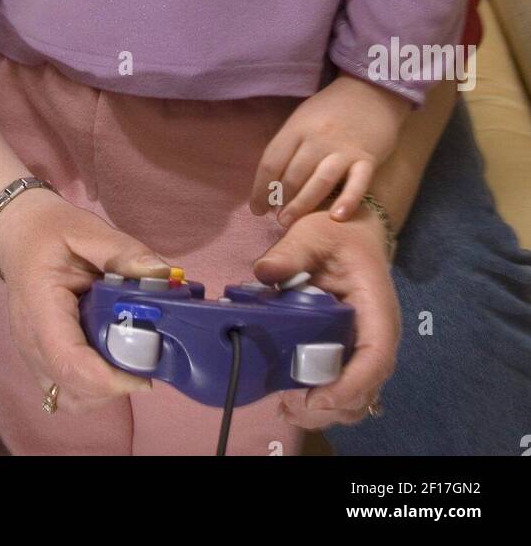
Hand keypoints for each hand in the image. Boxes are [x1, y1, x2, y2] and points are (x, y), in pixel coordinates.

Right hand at [0, 186, 177, 413]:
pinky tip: (110, 363)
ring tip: (129, 362)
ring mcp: (31, 355)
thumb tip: (164, 276)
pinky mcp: (38, 360)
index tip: (145, 374)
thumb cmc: (50, 230)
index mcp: (41, 307)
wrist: (18, 234)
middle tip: (147, 360)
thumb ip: (125, 252)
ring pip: (69, 399)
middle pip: (72, 388)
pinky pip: (64, 391)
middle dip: (115, 386)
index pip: (70, 361)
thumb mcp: (88, 230)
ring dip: (103, 392)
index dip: (108, 378)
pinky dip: (91, 390)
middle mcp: (31, 341)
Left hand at [249, 74, 410, 224]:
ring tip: (290, 222)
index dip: (260, 188)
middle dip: (280, 200)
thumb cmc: (331, 109)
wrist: (371, 90)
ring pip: (320, 181)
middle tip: (276, 219)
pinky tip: (337, 217)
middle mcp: (318, 138)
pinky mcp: (367, 158)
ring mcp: (343, 149)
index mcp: (297, 127)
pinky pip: (357, 182)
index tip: (257, 208)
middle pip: (293, 174)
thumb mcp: (303, 118)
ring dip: (302, 205)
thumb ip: (289, 145)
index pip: (272, 162)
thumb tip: (270, 180)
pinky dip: (348, 200)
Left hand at [253, 203, 399, 429]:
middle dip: (330, 407)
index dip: (350, 385)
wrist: (352, 231)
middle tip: (288, 404)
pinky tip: (290, 401)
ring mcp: (364, 347)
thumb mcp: (312, 234)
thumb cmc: (338, 232)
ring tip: (286, 406)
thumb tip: (264, 271)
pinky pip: (343, 387)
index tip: (315, 398)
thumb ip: (290, 253)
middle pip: (366, 389)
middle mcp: (376, 335)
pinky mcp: (349, 351)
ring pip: (355, 397)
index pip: (376, 358)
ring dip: (325, 410)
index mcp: (376, 308)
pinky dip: (322, 402)